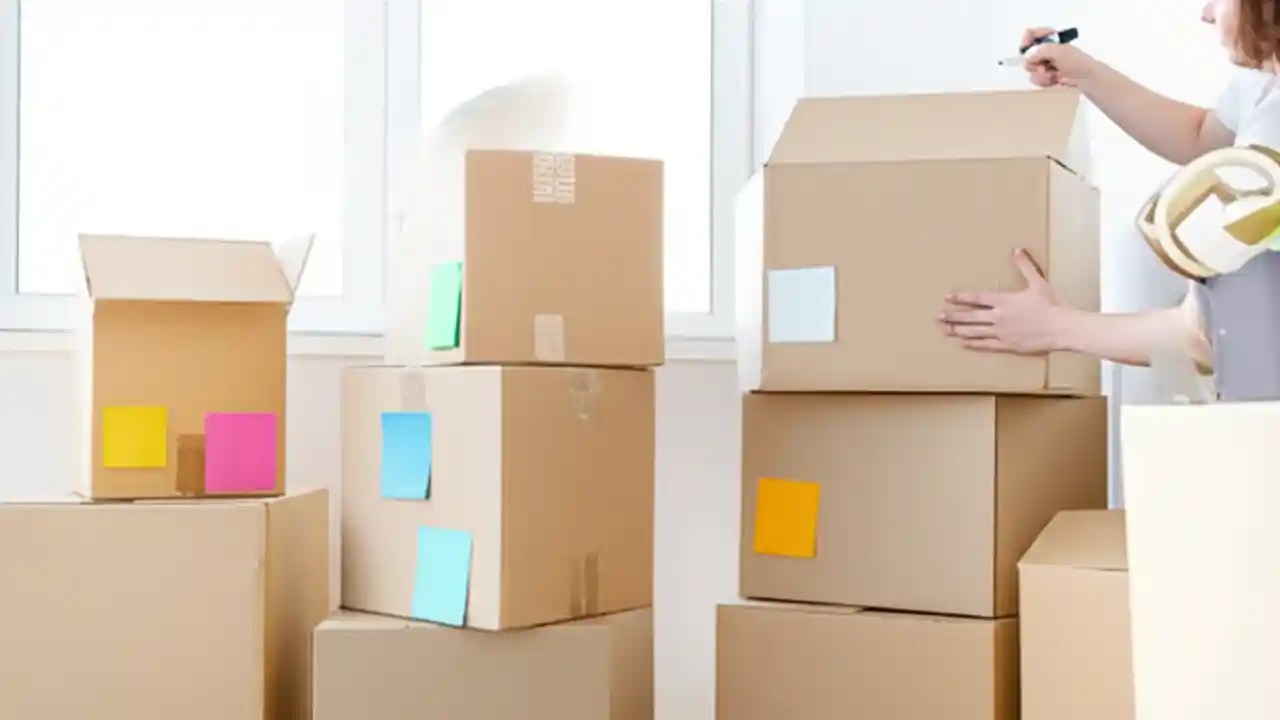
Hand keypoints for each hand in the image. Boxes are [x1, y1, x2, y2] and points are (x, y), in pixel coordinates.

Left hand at [938, 248, 1071, 354]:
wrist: (1062, 327)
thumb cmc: (1051, 305)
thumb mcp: (1037, 282)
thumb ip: (1024, 266)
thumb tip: (1017, 249)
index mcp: (1004, 301)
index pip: (977, 298)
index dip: (960, 297)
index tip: (947, 297)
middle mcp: (999, 317)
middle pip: (970, 316)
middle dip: (952, 316)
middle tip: (937, 316)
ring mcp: (1001, 332)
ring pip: (974, 332)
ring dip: (957, 330)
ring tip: (944, 330)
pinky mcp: (1008, 345)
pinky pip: (986, 345)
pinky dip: (973, 344)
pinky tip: (963, 344)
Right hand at [1020, 27, 1099, 87]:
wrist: (1085, 78)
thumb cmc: (1075, 62)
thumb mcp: (1058, 52)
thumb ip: (1041, 51)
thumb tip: (1029, 58)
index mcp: (1051, 40)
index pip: (1032, 34)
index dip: (1027, 41)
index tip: (1025, 50)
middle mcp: (1047, 51)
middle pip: (1028, 54)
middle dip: (1034, 63)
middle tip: (1043, 67)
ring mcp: (1046, 64)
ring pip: (1031, 69)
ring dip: (1041, 74)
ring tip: (1052, 75)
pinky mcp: (1047, 76)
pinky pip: (1037, 78)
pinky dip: (1044, 81)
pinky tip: (1054, 80)